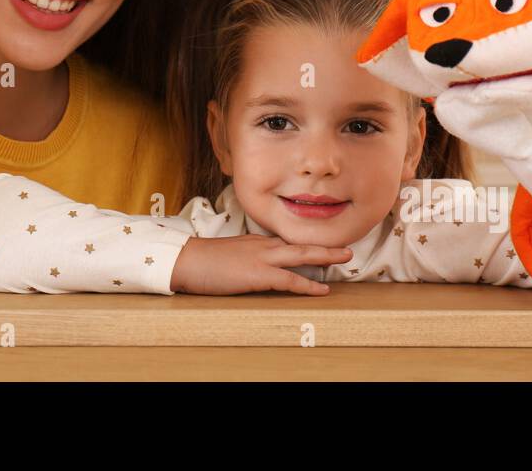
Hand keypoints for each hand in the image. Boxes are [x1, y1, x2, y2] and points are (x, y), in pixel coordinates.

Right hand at [169, 235, 352, 295]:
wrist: (185, 260)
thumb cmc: (201, 260)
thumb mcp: (228, 255)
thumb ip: (245, 257)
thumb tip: (253, 266)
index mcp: (255, 241)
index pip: (287, 241)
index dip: (307, 244)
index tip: (323, 245)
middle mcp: (263, 245)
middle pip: (300, 243)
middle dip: (325, 244)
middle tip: (347, 245)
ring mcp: (262, 258)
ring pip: (301, 255)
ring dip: (325, 256)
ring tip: (345, 257)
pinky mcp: (259, 274)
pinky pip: (290, 280)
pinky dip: (308, 285)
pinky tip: (323, 290)